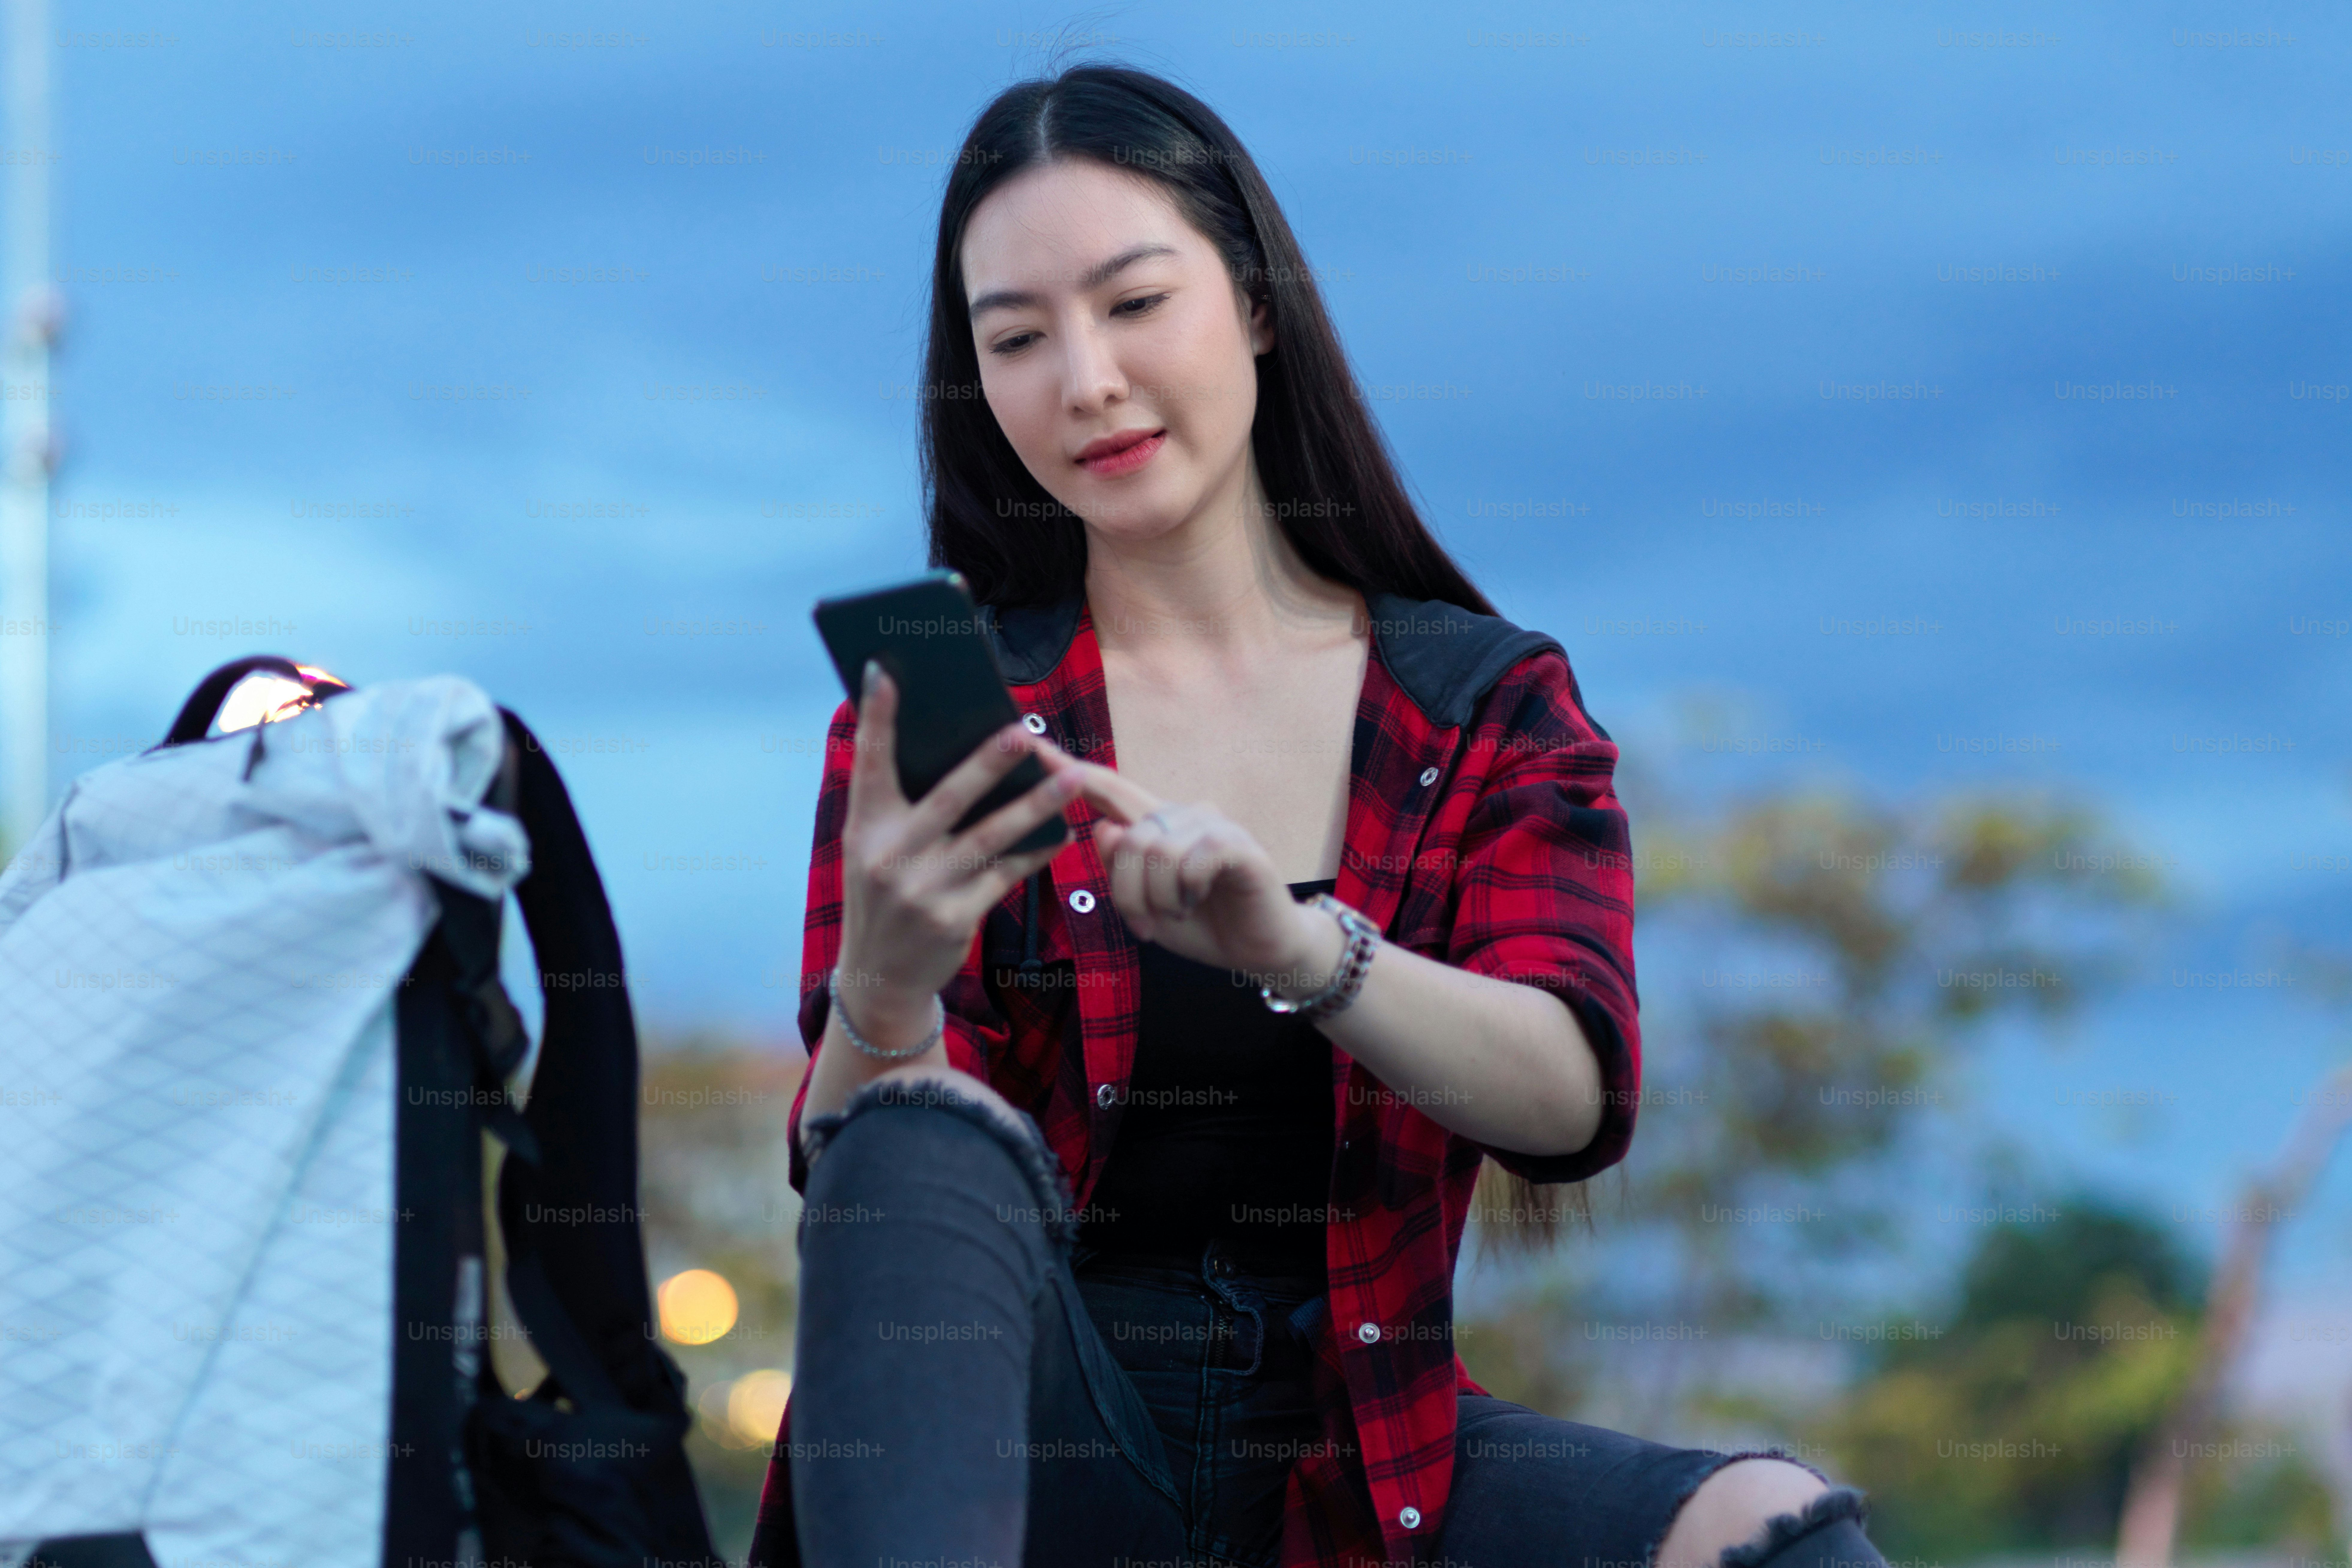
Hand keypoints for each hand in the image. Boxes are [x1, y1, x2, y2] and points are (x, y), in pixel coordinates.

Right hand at [833, 663, 1081, 1030]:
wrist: (879, 975)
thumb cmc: (883, 894)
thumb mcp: (872, 849)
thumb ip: (899, 806)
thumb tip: (951, 747)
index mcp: (863, 829)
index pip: (868, 764)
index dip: (875, 718)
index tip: (884, 673)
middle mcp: (889, 858)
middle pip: (947, 799)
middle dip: (987, 764)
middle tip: (1023, 731)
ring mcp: (924, 891)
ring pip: (990, 839)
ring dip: (1035, 806)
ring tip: (1070, 778)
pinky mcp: (956, 919)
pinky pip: (1007, 875)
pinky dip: (1036, 851)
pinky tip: (1062, 831)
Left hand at [1062, 762, 1336, 985]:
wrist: (1259, 949)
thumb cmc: (1202, 924)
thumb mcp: (1145, 902)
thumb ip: (1119, 867)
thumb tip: (1104, 829)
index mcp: (1156, 826)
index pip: (1109, 790)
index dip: (1070, 770)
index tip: (1032, 747)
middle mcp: (1183, 815)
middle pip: (1127, 836)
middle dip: (1126, 892)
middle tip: (1145, 925)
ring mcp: (1213, 826)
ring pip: (1156, 849)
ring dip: (1159, 898)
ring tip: (1177, 915)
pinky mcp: (1240, 845)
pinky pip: (1195, 857)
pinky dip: (1189, 888)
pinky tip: (1201, 899)